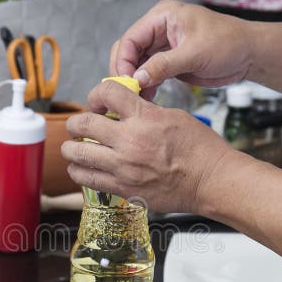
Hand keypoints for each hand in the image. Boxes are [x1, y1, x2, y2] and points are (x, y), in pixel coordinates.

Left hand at [62, 80, 234, 213]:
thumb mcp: (174, 116)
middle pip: (83, 123)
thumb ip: (144, 112)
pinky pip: (88, 179)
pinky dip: (79, 172)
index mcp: (144, 117)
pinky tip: (80, 169)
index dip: (96, 93)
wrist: (211, 181)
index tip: (98, 101)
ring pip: (78, 154)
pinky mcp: (124, 188)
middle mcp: (129, 141)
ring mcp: (124, 167)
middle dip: (75, 122)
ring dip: (71, 149)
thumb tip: (124, 112)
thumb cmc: (201, 149)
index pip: (106, 92)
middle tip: (76, 125)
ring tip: (72, 148)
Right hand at [109, 0, 252, 99]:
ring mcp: (162, 47)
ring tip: (137, 101)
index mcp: (162, 17)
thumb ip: (164, 65)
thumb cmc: (228, 43)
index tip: (126, 82)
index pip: (130, 38)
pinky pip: (148, 75)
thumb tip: (137, 78)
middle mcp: (158, 30)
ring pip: (136, 65)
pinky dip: (145, 87)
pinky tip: (146, 100)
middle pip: (128, 51)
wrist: (249, 55)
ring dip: (134, 83)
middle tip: (127, 94)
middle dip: (125, 72)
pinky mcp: (168, 63)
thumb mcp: (195, 54)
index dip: (124, 61)